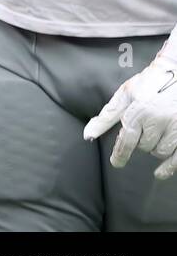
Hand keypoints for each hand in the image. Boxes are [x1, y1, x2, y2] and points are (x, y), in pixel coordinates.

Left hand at [84, 51, 176, 178]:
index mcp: (139, 110)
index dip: (120, 154)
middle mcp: (158, 120)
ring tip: (155, 131)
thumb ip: (107, 117)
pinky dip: (169, 167)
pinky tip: (160, 173)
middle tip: (144, 127)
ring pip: (160, 151)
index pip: (127, 140)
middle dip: (140, 141)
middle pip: (143, 146)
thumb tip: (88, 134)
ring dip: (154, 147)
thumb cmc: (149, 82)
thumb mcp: (125, 95)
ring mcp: (175, 126)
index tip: (116, 163)